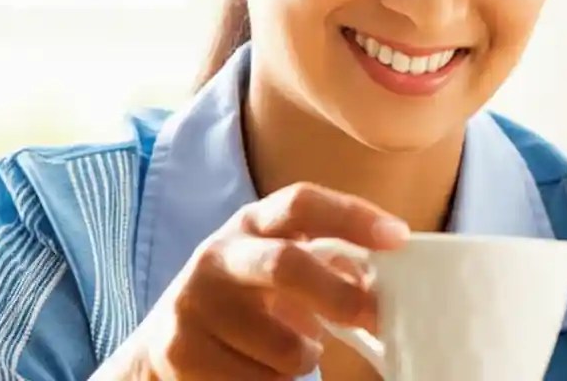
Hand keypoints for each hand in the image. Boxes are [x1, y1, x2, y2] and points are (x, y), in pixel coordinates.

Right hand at [94, 182, 408, 379]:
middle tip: (374, 317)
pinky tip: (258, 366)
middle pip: (285, 265)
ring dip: (305, 357)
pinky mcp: (180, 349)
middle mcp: (219, 254)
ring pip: (282, 346)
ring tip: (293, 350)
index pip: (303, 202)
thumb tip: (381, 285)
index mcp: (253, 223)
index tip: (398, 237)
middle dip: (337, 296)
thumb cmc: (249, 299)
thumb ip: (330, 265)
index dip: (352, 216)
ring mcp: (194, 301)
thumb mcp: (282, 267)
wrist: (167, 340)